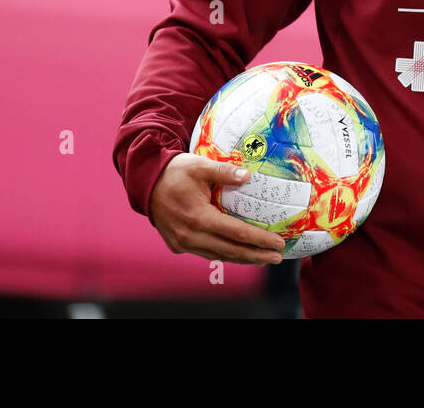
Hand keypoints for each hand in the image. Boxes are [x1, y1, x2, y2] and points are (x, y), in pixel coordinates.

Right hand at [150, 153, 286, 264]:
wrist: (145, 182)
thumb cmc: (174, 171)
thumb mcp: (200, 165)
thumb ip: (225, 172)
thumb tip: (248, 176)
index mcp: (198, 217)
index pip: (236, 233)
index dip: (259, 240)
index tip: (278, 243)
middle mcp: (190, 235)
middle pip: (231, 251)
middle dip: (257, 255)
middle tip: (278, 256)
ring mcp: (182, 243)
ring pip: (218, 256)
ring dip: (242, 258)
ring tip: (263, 258)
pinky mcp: (177, 245)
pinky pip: (206, 253)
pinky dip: (225, 254)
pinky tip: (238, 253)